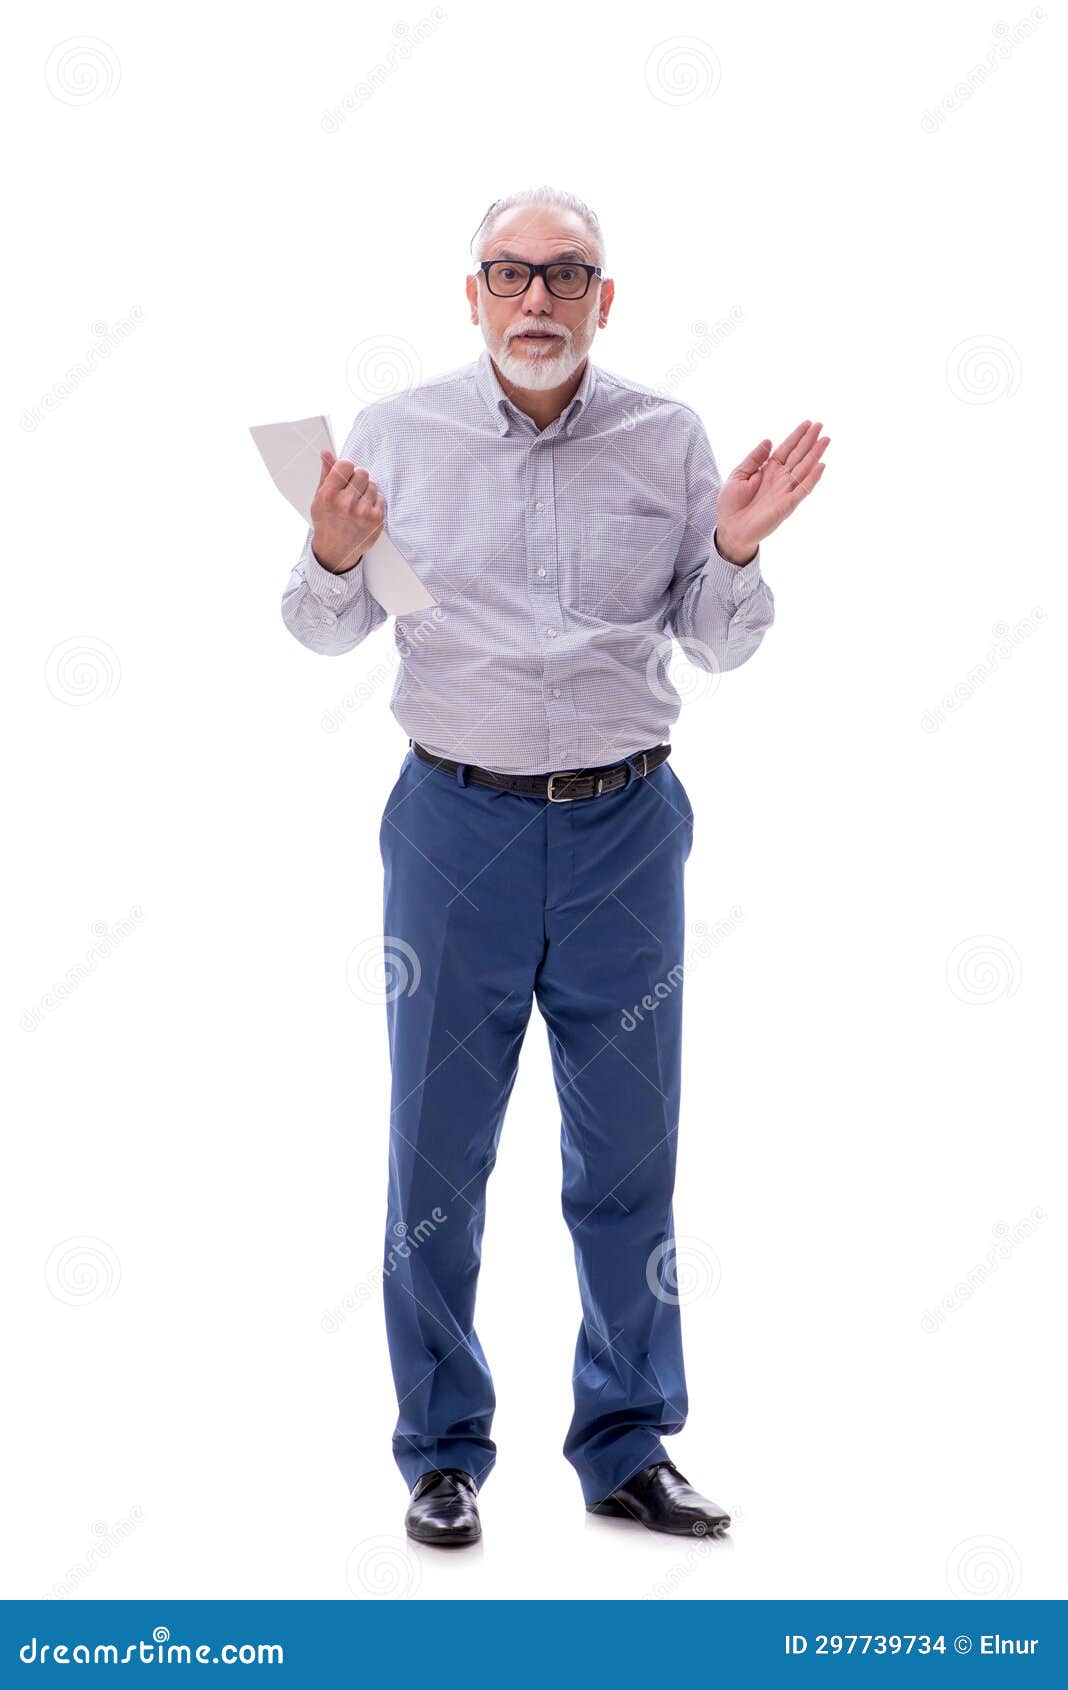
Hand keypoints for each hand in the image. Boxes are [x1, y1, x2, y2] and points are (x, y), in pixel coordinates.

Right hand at [310, 450, 385, 572]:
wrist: (335, 550)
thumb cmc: (327, 521)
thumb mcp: (320, 498)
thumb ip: (326, 474)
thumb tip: (327, 452)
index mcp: (329, 496)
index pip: (347, 465)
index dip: (347, 468)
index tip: (345, 475)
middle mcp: (346, 504)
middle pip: (362, 473)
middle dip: (357, 479)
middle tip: (351, 491)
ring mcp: (363, 512)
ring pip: (373, 485)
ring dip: (366, 491)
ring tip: (356, 504)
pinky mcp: (376, 519)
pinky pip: (380, 498)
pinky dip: (374, 502)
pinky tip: (363, 512)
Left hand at [715, 420, 829, 563]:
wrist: (730, 528)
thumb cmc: (731, 504)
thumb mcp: (738, 475)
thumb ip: (754, 458)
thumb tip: (769, 440)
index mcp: (768, 470)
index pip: (786, 449)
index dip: (796, 436)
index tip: (807, 423)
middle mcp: (780, 478)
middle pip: (798, 455)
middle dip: (809, 440)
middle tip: (821, 425)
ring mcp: (785, 491)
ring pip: (804, 469)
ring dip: (815, 455)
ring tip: (825, 440)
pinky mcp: (787, 505)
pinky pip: (803, 490)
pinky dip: (812, 478)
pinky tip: (820, 466)